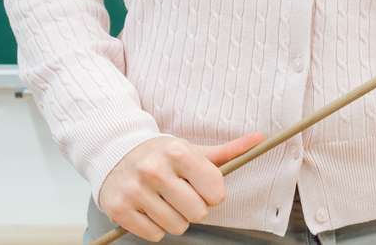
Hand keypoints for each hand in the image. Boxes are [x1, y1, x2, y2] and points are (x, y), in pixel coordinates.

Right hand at [96, 130, 264, 240]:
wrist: (116, 152)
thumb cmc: (162, 154)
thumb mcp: (191, 149)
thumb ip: (227, 151)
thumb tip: (259, 139)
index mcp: (178, 153)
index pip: (215, 191)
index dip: (213, 194)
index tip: (203, 187)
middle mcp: (155, 170)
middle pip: (198, 213)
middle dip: (194, 208)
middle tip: (182, 195)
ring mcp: (135, 191)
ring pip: (176, 227)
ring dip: (175, 218)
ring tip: (164, 200)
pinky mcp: (119, 209)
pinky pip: (154, 235)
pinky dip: (155, 227)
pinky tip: (149, 208)